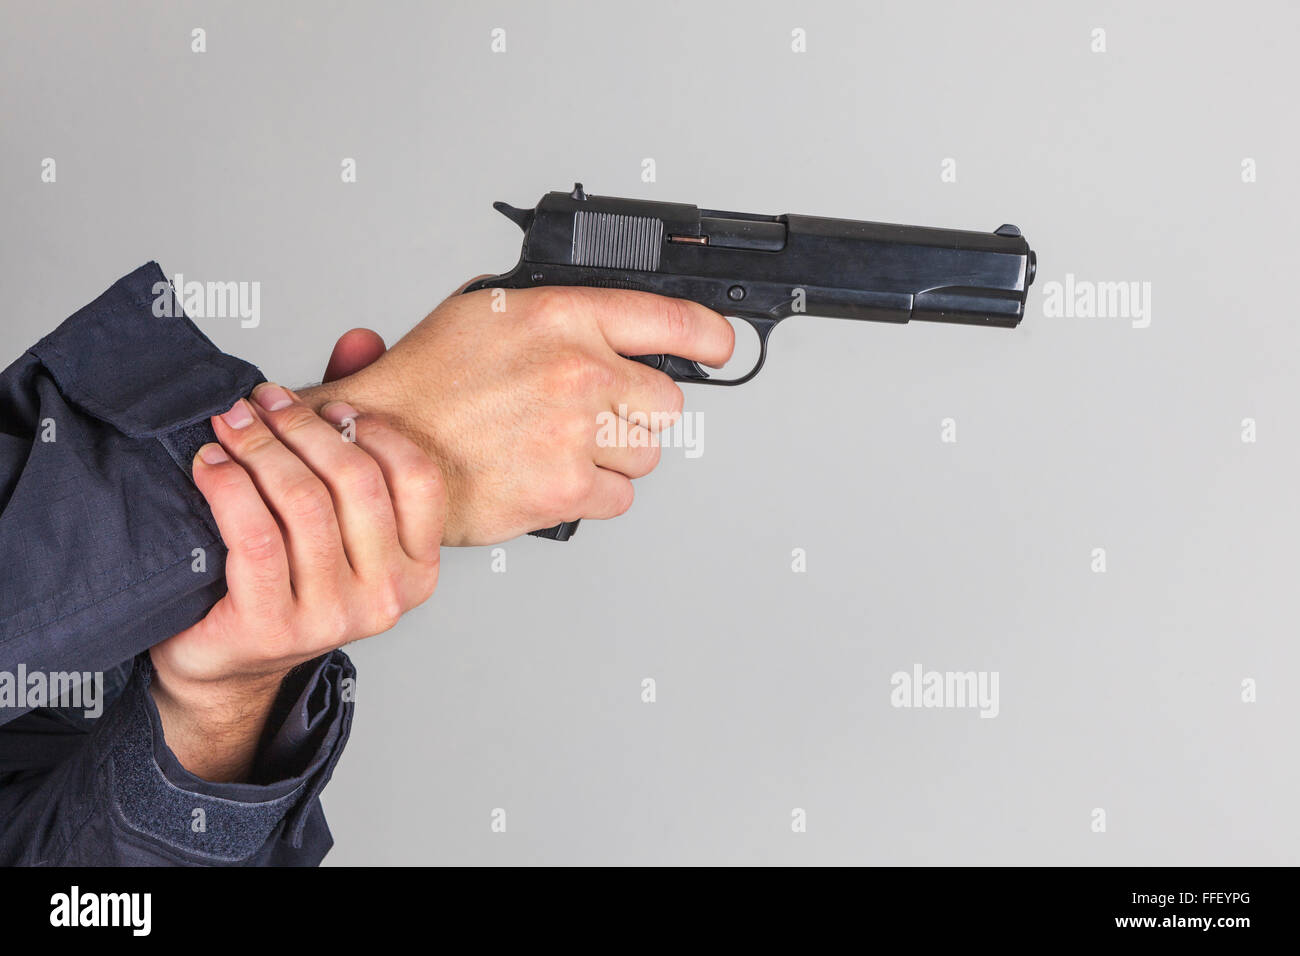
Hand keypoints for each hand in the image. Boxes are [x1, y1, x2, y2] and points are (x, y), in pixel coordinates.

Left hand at [150, 384, 443, 779]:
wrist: (228, 658)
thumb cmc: (287, 570)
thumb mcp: (333, 504)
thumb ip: (354, 424)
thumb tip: (361, 340)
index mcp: (420, 567)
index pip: (419, 478)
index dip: (371, 428)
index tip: (326, 405)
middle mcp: (390, 597)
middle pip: (356, 482)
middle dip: (301, 428)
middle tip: (258, 401)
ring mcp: (335, 618)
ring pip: (303, 504)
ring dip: (259, 449)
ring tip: (228, 426)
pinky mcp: (276, 628)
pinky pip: (257, 536)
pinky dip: (229, 488)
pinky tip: (209, 465)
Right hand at [301, 285, 734, 544]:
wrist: (380, 450)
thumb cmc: (425, 387)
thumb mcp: (488, 316)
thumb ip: (560, 319)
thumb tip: (617, 331)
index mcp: (561, 317)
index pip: (671, 319)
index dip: (707, 337)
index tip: (721, 347)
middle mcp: (577, 370)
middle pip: (666, 401)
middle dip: (634, 412)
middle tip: (589, 417)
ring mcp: (576, 431)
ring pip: (646, 454)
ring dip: (611, 457)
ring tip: (555, 448)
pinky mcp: (568, 488)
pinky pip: (619, 497)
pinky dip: (591, 496)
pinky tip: (548, 477)